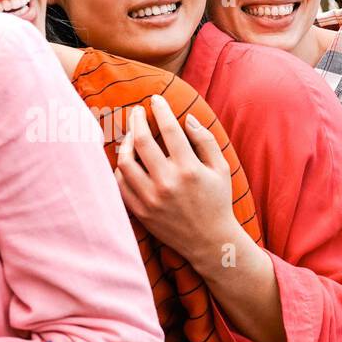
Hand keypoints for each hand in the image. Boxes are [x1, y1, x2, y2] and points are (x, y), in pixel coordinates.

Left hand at [115, 95, 240, 270]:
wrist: (209, 242)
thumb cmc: (217, 201)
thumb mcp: (220, 168)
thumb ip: (206, 140)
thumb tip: (188, 118)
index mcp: (189, 169)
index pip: (170, 129)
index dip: (161, 109)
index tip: (156, 99)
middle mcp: (168, 183)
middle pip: (142, 141)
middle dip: (136, 120)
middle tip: (136, 111)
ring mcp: (151, 199)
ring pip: (125, 162)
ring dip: (124, 143)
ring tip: (130, 135)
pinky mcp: (141, 212)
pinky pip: (121, 184)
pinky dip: (120, 168)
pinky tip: (127, 159)